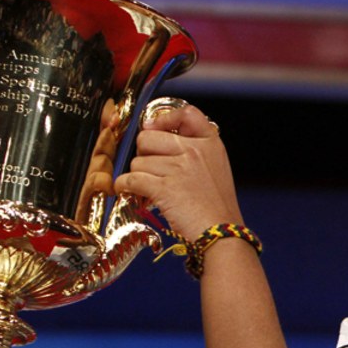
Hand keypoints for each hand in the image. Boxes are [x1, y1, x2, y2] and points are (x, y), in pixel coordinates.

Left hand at [114, 103, 243, 242]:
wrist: (222, 232)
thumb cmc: (218, 207)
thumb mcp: (217, 169)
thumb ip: (196, 151)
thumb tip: (159, 140)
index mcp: (210, 144)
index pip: (187, 114)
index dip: (163, 118)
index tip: (152, 128)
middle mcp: (194, 151)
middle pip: (148, 138)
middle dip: (144, 154)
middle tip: (150, 169)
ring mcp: (179, 168)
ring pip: (138, 162)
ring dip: (138, 176)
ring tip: (148, 188)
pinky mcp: (164, 187)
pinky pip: (131, 178)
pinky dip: (124, 186)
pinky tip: (129, 191)